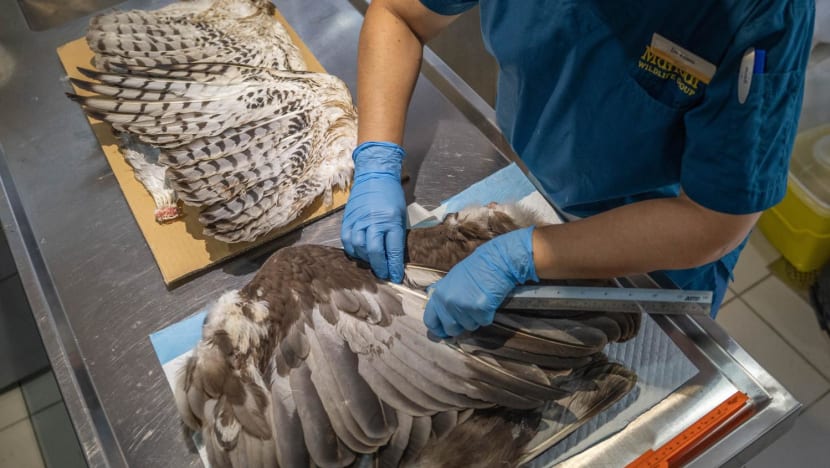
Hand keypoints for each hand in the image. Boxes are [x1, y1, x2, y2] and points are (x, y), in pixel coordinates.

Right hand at [341, 141, 406, 282]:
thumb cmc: (391, 195)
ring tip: (373, 264)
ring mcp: (358, 220)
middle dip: (380, 267)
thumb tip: (394, 257)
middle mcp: (373, 221)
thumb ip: (396, 235)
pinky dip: (353, 251)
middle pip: (375, 252)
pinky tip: (359, 254)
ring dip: (366, 260)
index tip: (396, 277)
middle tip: (384, 274)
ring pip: (359, 248)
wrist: (374, 175)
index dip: (395, 266)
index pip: (393, 249)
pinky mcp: (348, 219)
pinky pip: (347, 241)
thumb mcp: (400, 214)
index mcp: (391, 220)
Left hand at [424, 227, 538, 336]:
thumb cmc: (476, 268)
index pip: (430, 320)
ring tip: (480, 300)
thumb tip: (441, 316)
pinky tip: (489, 301)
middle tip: (469, 313)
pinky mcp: (480, 309)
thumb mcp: (452, 280)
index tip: (444, 332)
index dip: (438, 329)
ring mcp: (463, 306)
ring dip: (476, 318)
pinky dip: (488, 315)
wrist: (496, 260)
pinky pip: (484, 322)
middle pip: (451, 328)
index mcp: (439, 294)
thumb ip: (444, 298)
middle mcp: (448, 302)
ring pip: (469, 326)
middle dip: (461, 325)